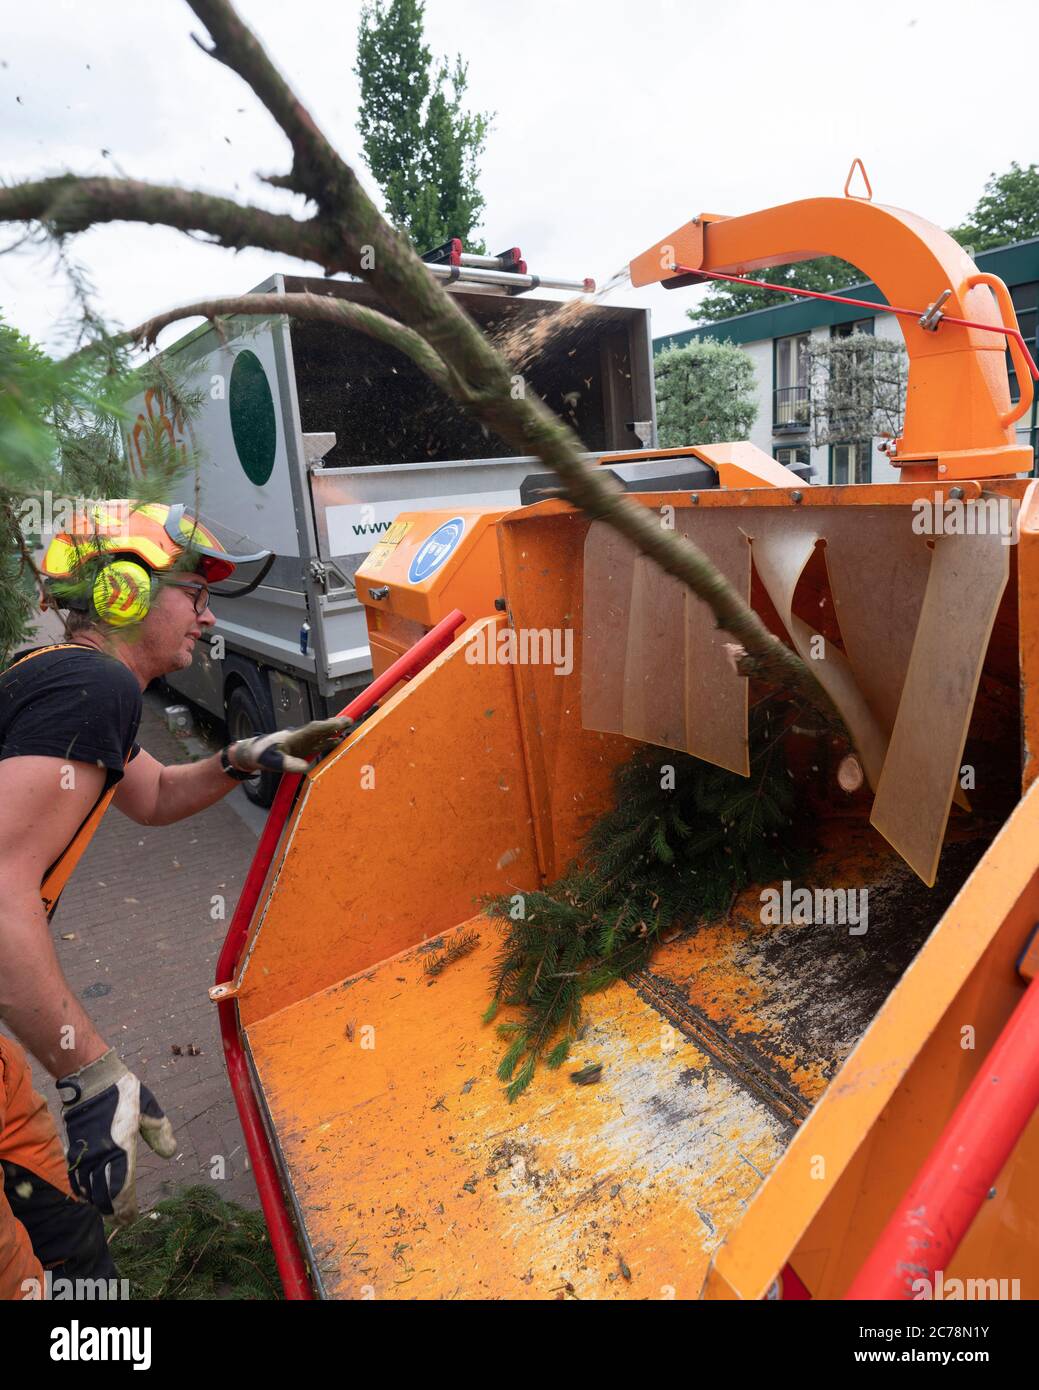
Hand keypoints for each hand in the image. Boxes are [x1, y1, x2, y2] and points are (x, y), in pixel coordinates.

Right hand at [57, 1049, 176, 1223]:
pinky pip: (76, 1180)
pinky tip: (90, 1194)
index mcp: (123, 1148)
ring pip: (89, 1192)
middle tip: (122, 1220)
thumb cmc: (123, 1092)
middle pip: (104, 1198)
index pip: (124, 1190)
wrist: (91, 1079)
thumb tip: (171, 1153)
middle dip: (114, 1212)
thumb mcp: (149, 1108)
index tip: (133, 1218)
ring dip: (99, 1204)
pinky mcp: (74, 1150)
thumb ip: (160, 1132)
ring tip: (109, 1211)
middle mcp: (101, 1157)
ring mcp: (85, 1155)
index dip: (127, 1209)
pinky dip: (84, 1192)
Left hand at [227, 715, 352, 774]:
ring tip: (350, 729)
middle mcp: (301, 737)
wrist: (254, 753)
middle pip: (321, 728)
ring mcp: (302, 742)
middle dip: (336, 724)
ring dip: (335, 732)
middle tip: (351, 721)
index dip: (329, 725)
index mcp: (295, 737)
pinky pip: (319, 743)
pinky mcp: (302, 748)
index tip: (342, 722)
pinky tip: (338, 742)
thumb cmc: (262, 755)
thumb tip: (307, 768)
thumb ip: (289, 764)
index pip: (315, 728)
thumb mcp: (273, 762)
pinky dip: (330, 741)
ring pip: (322, 734)